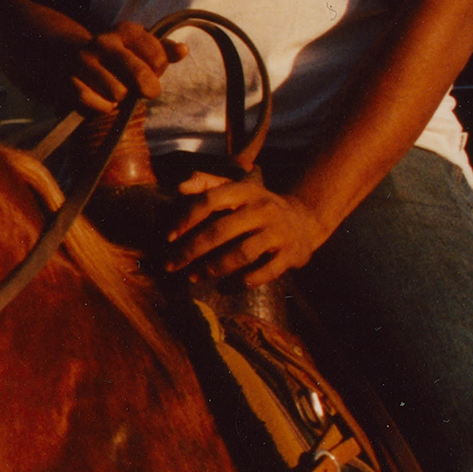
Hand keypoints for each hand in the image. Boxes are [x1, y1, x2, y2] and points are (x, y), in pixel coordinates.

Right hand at [70, 21, 179, 122]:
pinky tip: (101, 99)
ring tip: (116, 91)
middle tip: (143, 91)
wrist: (65, 54)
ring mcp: (83, 61)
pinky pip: (98, 106)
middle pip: (141, 77)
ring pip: (118, 94)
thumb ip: (163, 49)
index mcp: (126, 30)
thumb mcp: (139, 45)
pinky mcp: (69, 82)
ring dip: (121, 99)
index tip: (151, 71)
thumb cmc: (114, 54)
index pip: (158, 58)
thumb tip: (184, 50)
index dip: (159, 71)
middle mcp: (104, 42)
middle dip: (147, 90)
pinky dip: (104, 108)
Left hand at [163, 168, 329, 286]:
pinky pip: (264, 273)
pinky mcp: (291, 255)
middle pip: (221, 231)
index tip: (168, 237)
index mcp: (245, 191)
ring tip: (193, 277)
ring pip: (241, 254)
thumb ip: (205, 184)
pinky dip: (241, 283)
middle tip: (171, 265)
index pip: (210, 200)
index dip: (186, 219)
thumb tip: (179, 187)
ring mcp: (278, 232)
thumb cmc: (255, 207)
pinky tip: (223, 287)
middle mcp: (263, 209)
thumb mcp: (235, 189)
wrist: (303, 220)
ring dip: (213, 268)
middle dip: (191, 250)